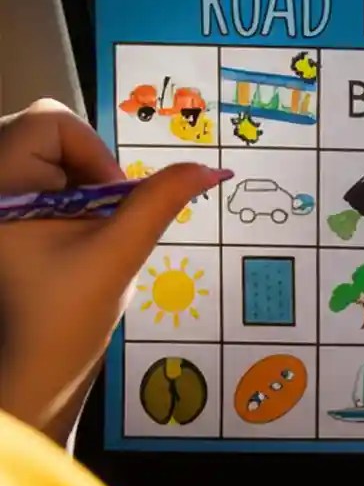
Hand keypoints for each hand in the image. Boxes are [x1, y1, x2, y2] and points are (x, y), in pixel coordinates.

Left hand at [0, 99, 230, 444]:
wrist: (33, 364)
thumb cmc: (67, 314)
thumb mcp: (120, 251)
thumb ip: (163, 200)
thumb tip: (211, 167)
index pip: (49, 121)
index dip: (91, 152)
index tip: (107, 200)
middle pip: (43, 129)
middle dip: (83, 166)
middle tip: (97, 216)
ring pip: (39, 149)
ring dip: (73, 180)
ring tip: (79, 229)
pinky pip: (31, 172)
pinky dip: (59, 193)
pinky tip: (64, 235)